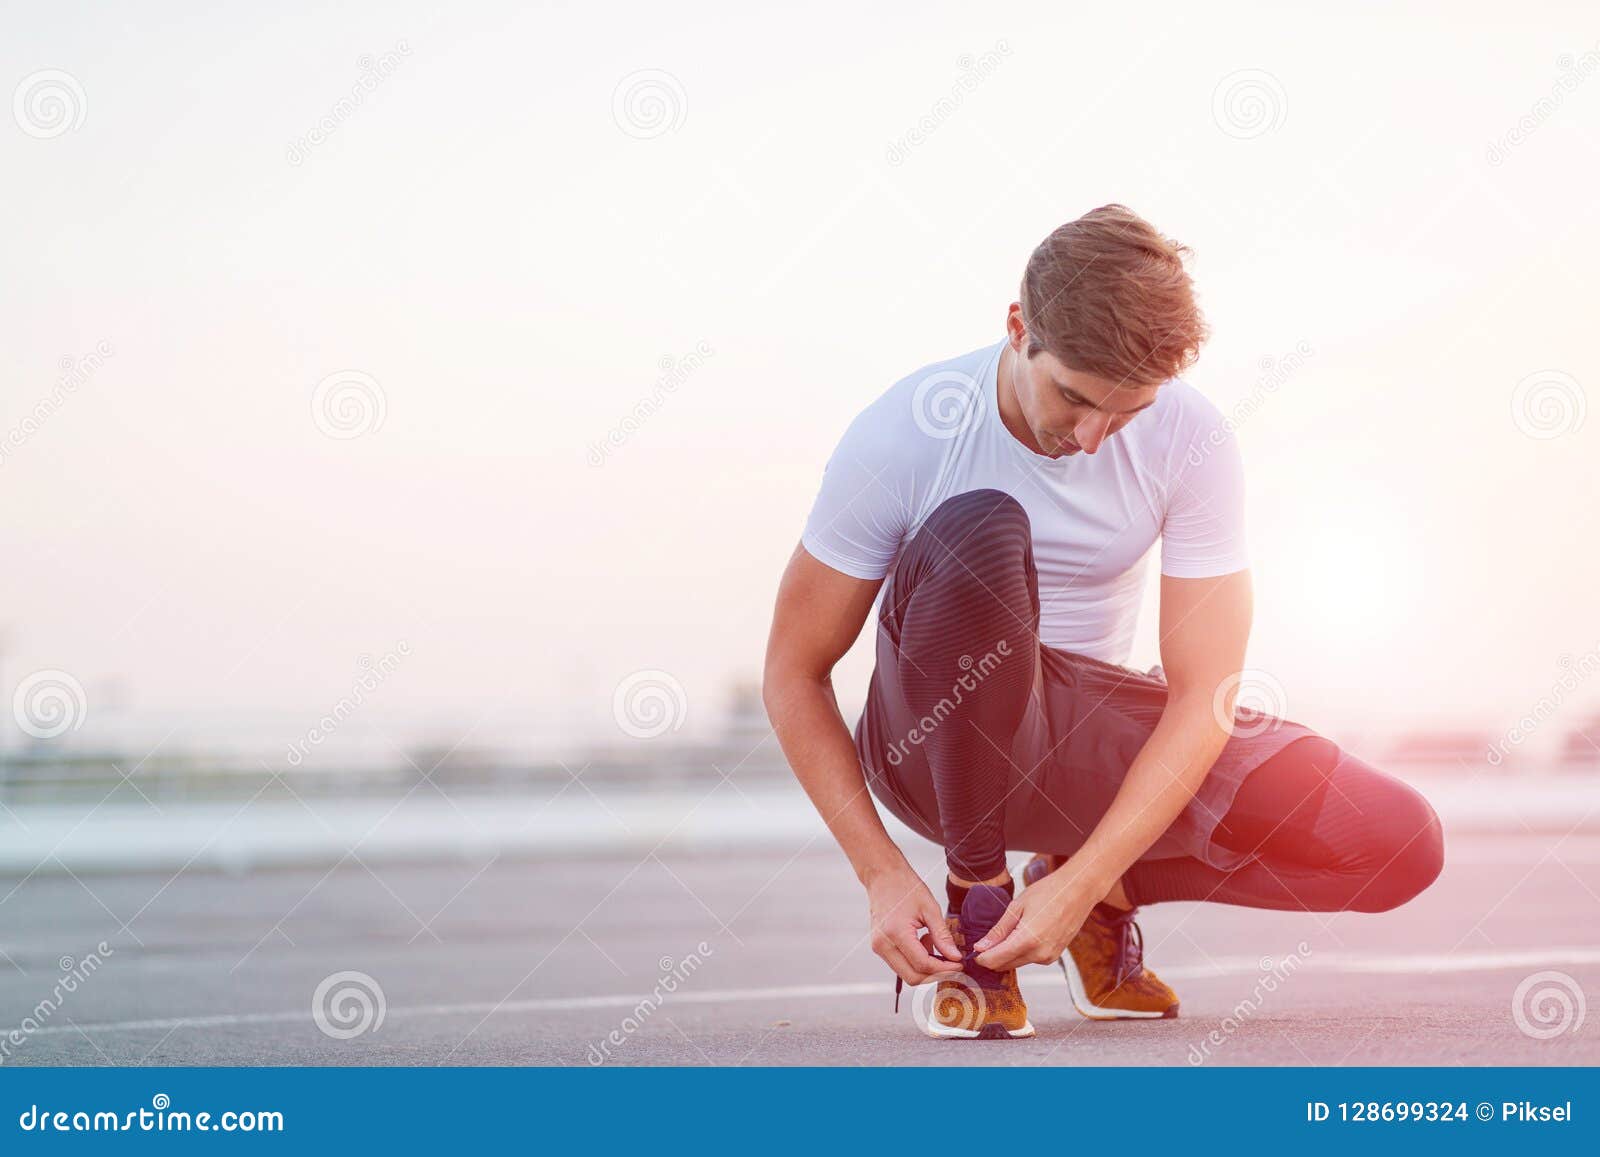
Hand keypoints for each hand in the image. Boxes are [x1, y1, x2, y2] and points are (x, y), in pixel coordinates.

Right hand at [864, 862, 963, 984]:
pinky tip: (924, 942)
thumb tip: (954, 957)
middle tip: (953, 964)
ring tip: (934, 943)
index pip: (922, 964)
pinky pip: (901, 964)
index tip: (959, 965)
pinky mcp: (879, 947)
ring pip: (906, 973)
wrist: (883, 876)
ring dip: (926, 967)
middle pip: (912, 977)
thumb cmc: (905, 886)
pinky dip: (916, 960)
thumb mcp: (930, 908)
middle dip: (936, 974)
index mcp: (895, 933)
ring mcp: (878, 947)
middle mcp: (883, 944)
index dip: (944, 969)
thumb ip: (942, 936)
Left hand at [971, 859, 1103, 970]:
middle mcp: (1039, 954)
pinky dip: (1022, 951)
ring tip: (1009, 931)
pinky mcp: (1054, 956)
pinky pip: (1030, 959)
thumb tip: (980, 947)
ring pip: (1018, 963)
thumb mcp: (1017, 906)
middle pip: (1005, 965)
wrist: (1078, 891)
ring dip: (1007, 953)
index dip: (980, 958)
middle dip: (992, 956)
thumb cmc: (1049, 892)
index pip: (995, 960)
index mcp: (1027, 940)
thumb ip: (999, 930)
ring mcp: (1049, 957)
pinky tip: (1023, 933)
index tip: (973, 951)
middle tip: (986, 941)